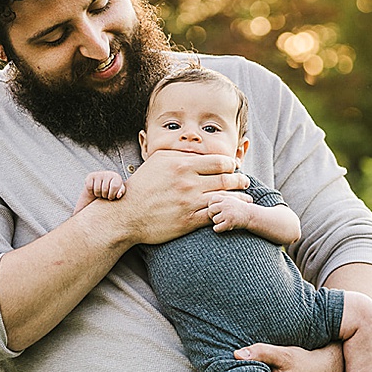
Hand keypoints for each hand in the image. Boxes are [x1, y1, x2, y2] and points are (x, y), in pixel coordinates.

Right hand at [86, 170, 125, 200]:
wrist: (101, 185)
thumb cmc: (112, 189)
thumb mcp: (118, 191)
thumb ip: (120, 193)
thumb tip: (118, 195)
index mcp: (116, 177)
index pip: (114, 187)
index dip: (112, 195)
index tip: (111, 197)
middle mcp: (108, 173)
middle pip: (105, 190)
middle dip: (104, 196)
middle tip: (105, 195)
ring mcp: (99, 174)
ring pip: (97, 190)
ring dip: (98, 195)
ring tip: (101, 193)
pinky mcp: (90, 176)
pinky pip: (89, 187)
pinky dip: (91, 192)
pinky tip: (94, 191)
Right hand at [119, 150, 248, 244]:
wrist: (125, 214)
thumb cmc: (141, 186)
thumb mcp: (159, 161)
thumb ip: (181, 155)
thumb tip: (199, 150)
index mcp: (182, 164)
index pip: (219, 161)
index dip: (231, 164)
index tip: (234, 166)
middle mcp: (188, 182)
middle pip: (227, 178)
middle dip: (240, 180)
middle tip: (244, 181)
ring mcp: (189, 202)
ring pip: (225, 198)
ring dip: (240, 197)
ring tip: (246, 198)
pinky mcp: (188, 221)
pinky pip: (215, 215)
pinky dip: (227, 213)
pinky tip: (232, 212)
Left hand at [207, 191, 254, 232]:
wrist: (251, 215)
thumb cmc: (237, 207)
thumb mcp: (229, 198)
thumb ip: (218, 197)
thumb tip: (200, 198)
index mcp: (225, 197)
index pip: (210, 201)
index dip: (212, 207)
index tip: (217, 210)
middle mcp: (226, 204)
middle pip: (210, 210)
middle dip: (212, 215)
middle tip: (219, 217)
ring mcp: (228, 213)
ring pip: (214, 219)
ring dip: (218, 223)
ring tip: (225, 221)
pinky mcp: (230, 222)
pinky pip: (217, 228)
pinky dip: (218, 229)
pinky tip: (224, 227)